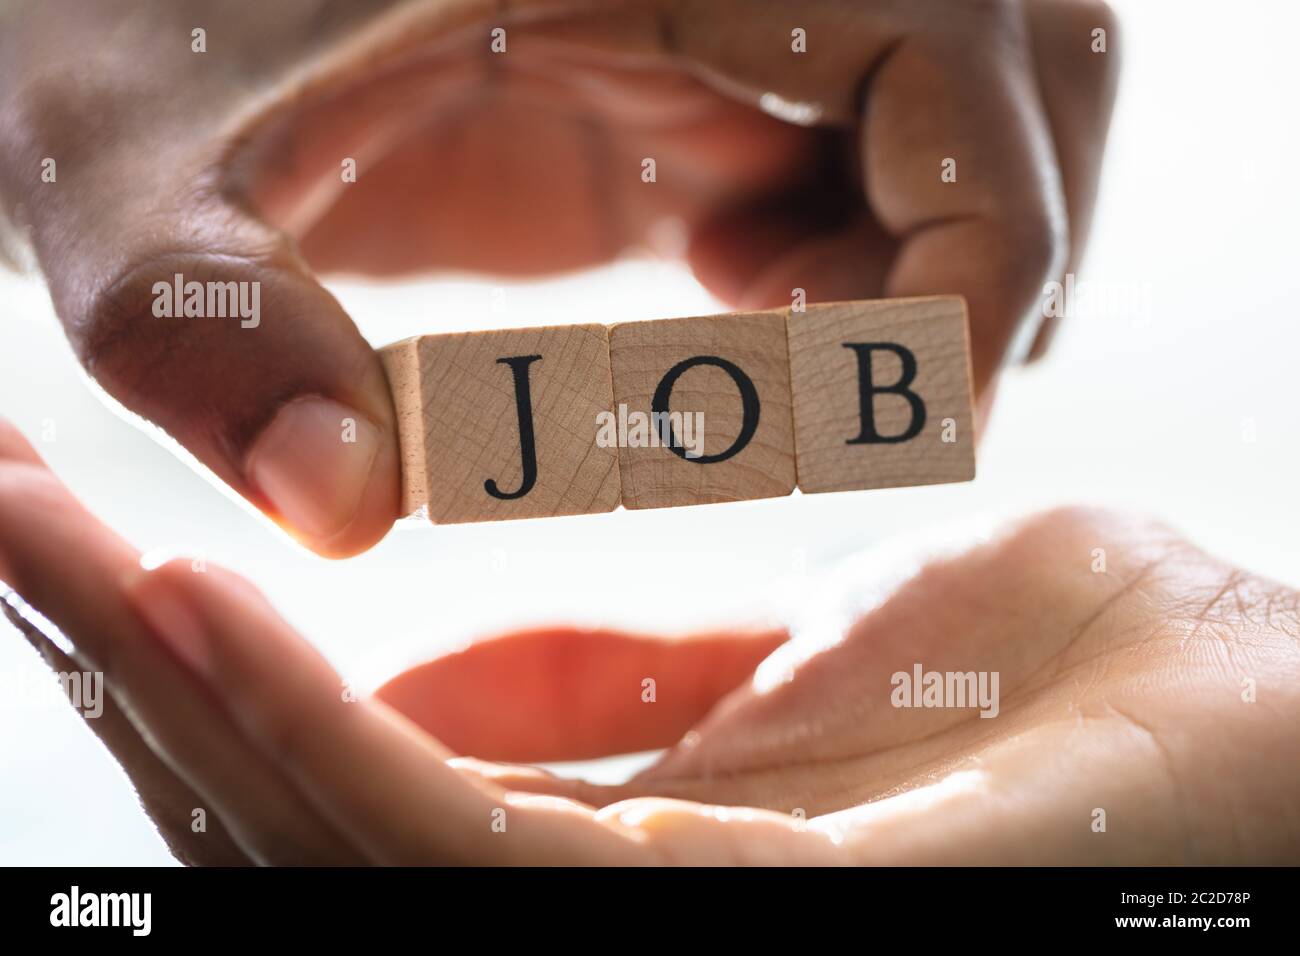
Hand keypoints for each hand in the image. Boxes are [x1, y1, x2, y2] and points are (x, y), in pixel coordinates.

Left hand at [0, 0, 1118, 554]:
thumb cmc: (106, 17)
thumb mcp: (125, 164)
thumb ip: (208, 318)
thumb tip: (331, 508)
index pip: (968, 67)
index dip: (982, 266)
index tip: (897, 431)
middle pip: (1017, 86)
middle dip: (975, 268)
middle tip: (854, 410)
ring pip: (962, 116)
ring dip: (924, 262)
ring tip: (788, 368)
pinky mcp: (678, 56)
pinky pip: (854, 146)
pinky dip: (855, 256)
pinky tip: (748, 322)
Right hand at [5, 419, 1295, 863]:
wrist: (1259, 717)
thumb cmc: (1064, 686)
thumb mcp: (808, 659)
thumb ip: (616, 681)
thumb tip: (410, 676)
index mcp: (638, 858)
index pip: (368, 779)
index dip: (203, 666)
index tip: (83, 525)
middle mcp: (623, 917)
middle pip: (312, 813)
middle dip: (132, 666)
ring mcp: (672, 944)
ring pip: (345, 841)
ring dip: (171, 686)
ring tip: (34, 529)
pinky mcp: (734, 935)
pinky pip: (470, 850)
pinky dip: (315, 731)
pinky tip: (195, 607)